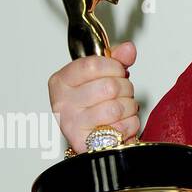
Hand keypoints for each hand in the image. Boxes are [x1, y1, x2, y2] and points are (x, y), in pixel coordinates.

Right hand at [49, 39, 139, 153]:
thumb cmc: (93, 107)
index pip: (93, 64)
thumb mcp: (100, 78)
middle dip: (125, 89)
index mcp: (61, 81)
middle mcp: (62, 102)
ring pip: (117, 107)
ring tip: (122, 109)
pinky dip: (130, 124)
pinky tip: (121, 124)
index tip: (117, 71)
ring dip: (129, 108)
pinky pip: (122, 127)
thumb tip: (128, 49)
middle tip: (122, 94)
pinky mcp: (87, 142)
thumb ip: (115, 61)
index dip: (114, 67)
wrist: (91, 140)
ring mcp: (73, 123)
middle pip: (109, 86)